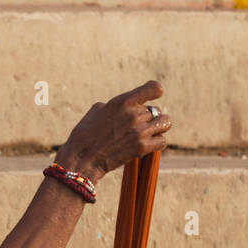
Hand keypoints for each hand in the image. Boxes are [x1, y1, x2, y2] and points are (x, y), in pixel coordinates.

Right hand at [54, 81, 171, 183]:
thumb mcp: (98, 110)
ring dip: (159, 127)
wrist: (82, 159)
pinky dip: (157, 142)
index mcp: (123, 101)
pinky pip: (162, 141)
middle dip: (150, 117)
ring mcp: (140, 131)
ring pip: (165, 123)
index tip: (152, 96)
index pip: (154, 88)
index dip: (155, 91)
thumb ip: (117, 105)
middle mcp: (134, 114)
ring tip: (149, 132)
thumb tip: (128, 107)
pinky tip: (148, 144)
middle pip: (157, 109)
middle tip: (139, 125)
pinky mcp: (142, 148)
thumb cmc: (85, 134)